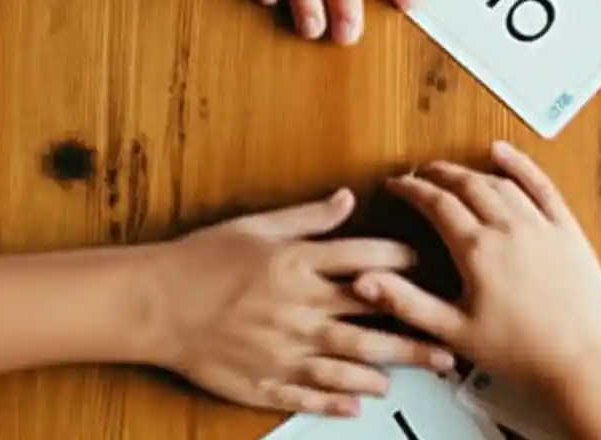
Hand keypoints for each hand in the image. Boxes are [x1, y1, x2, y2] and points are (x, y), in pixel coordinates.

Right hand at [143, 190, 454, 415]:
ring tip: (417, 371)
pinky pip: (309, 393)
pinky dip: (338, 399)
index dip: (406, 262)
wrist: (152, 303)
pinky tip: (362, 402)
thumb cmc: (202, 260)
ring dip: (387, 367)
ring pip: (348, 361)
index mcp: (298, 264)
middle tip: (449, 340)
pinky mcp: (263, 378)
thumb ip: (309, 217)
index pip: (367, 260)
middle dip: (415, 329)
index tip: (433, 264)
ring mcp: (282, 347)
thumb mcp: (258, 226)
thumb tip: (347, 198)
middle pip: (370, 319)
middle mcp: (298, 307)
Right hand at [353, 142, 600, 389]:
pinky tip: (503, 153)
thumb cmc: (519, 354)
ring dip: (472, 172)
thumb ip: (407, 303)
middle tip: (419, 173)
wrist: (580, 364)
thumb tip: (364, 280)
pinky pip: (542, 187)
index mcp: (478, 251)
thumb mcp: (454, 333)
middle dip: (438, 174)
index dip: (412, 190)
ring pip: (500, 184)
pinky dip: (521, 165)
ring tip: (453, 171)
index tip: (395, 184)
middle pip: (467, 186)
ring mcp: (541, 226)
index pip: (437, 204)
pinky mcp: (567, 231)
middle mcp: (508, 229)